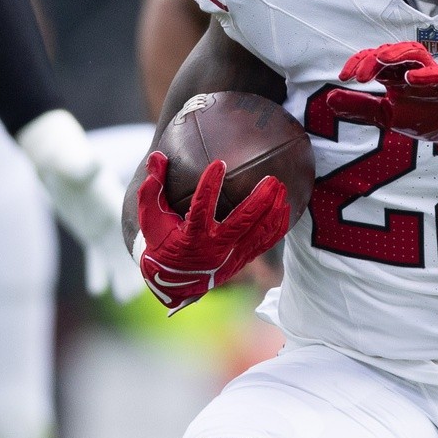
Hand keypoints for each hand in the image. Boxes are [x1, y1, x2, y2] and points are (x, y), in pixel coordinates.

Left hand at [19, 110, 142, 296]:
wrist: (59, 162)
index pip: (142, 229)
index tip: (169, 261)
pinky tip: (96, 290)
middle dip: (144, 270)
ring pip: (117, 261)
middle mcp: (117, 221)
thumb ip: (85, 168)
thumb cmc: (70, 159)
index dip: (156, 244)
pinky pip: (95, 261)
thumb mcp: (77, 165)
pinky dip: (97, 275)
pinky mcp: (90, 236)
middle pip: (134, 250)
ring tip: (127, 298)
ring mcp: (104, 231)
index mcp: (120, 207)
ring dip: (122, 278)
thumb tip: (91, 163)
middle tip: (155, 290)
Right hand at [134, 151, 290, 311]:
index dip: (210, 186)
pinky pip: (264, 243)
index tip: (219, 164)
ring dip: (272, 210)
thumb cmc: (161, 242)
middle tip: (271, 179)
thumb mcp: (150, 217)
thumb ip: (152, 187)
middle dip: (258, 200)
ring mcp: (231, 256)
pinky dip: (277, 227)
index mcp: (191, 236)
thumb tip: (157, 156)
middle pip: (241, 223)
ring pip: (258, 232)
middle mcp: (214, 248)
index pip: (201, 208)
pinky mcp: (242, 260)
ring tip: (282, 188)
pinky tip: (287, 209)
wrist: (173, 281)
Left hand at [337, 41, 437, 154]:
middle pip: (391, 52)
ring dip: (396, 54)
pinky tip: (410, 78)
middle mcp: (411, 70)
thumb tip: (329, 99)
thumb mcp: (385, 116)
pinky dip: (425, 74)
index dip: (358, 63)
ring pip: (414, 52)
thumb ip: (359, 107)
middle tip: (358, 75)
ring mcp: (431, 75)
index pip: (374, 59)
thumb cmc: (423, 118)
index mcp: (395, 74)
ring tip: (381, 60)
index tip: (344, 77)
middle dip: (372, 59)